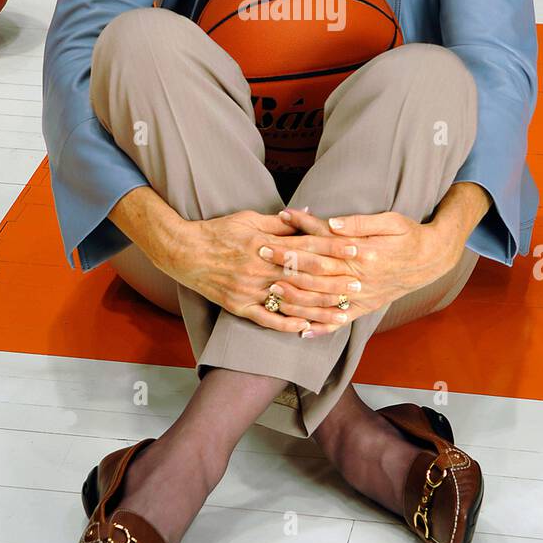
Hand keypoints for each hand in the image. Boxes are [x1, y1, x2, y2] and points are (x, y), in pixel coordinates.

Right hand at [170, 209, 364, 335]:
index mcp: (264, 244)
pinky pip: (266, 320)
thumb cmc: (218, 231)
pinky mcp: (238, 306)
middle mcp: (259, 269)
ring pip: (290, 302)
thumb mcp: (249, 219)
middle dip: (334, 281)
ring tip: (342, 312)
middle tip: (358, 284)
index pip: (307, 247)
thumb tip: (310, 214)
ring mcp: (249, 290)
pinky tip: (307, 328)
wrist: (184, 252)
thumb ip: (280, 222)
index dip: (333, 248)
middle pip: (304, 277)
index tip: (356, 249)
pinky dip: (288, 325)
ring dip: (319, 307)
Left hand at [257, 206, 461, 327]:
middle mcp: (359, 277)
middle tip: (259, 260)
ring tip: (270, 292)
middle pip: (315, 273)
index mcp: (362, 253)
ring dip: (296, 297)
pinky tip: (302, 332)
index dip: (293, 243)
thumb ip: (358, 223)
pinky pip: (341, 320)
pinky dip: (322, 328)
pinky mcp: (366, 307)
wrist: (433, 259)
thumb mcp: (389, 220)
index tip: (270, 238)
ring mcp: (362, 295)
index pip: (319, 247)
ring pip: (323, 300)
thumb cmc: (409, 234)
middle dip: (285, 267)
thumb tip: (330, 222)